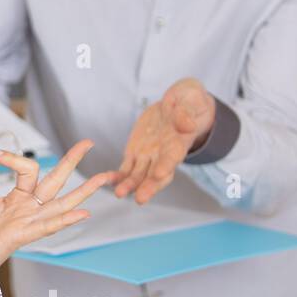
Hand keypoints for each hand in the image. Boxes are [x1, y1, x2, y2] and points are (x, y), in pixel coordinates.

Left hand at [0, 139, 115, 296]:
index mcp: (17, 197)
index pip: (28, 169)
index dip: (13, 157)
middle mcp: (28, 208)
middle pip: (56, 181)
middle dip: (72, 162)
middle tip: (87, 143)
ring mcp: (28, 221)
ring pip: (61, 204)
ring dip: (84, 191)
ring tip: (104, 177)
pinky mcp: (22, 235)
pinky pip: (47, 226)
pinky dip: (65, 220)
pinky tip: (82, 213)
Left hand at [114, 77, 215, 204]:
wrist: (178, 102)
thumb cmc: (189, 99)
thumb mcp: (191, 98)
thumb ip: (187, 111)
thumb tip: (186, 124)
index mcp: (179, 141)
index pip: (173, 156)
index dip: (167, 165)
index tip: (161, 173)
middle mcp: (164, 153)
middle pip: (157, 173)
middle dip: (149, 186)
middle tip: (140, 198)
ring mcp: (149, 155)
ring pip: (140, 174)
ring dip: (130, 185)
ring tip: (119, 193)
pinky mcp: (136, 152)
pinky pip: (126, 167)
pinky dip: (117, 175)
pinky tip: (105, 180)